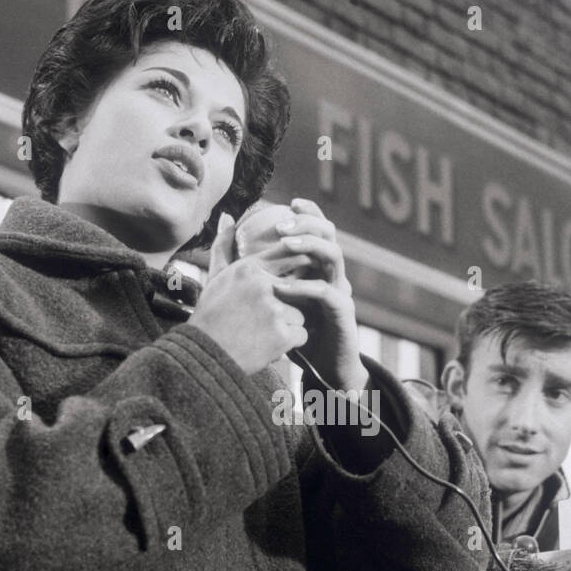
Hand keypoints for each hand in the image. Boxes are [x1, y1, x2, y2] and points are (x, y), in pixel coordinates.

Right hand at [188, 221, 309, 374]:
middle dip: (295, 299)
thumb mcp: (216, 277)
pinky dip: (289, 343)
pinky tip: (267, 346)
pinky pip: (301, 334)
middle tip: (280, 311)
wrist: (204, 356)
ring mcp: (274, 311)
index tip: (300, 272)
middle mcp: (263, 286)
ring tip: (263, 333)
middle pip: (300, 286)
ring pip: (302, 313)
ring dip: (289, 325)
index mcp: (249, 269)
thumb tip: (228, 216)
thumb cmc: (210, 315)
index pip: (289, 254)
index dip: (299, 263)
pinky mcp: (282, 335)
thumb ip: (224, 245)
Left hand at [264, 199, 366, 391]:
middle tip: (281, 225)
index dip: (307, 212)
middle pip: (329, 234)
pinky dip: (306, 287)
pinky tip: (283, 287)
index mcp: (317, 265)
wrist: (322, 367)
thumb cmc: (293, 331)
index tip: (286, 203)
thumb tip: (228, 226)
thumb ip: (248, 263)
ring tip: (285, 244)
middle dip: (307, 224)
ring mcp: (340, 290)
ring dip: (309, 246)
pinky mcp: (342, 312)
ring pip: (334, 256)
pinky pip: (328, 292)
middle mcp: (332, 272)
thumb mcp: (269, 297)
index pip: (317, 228)